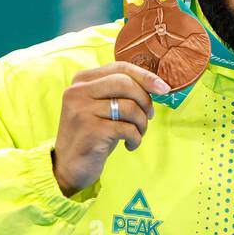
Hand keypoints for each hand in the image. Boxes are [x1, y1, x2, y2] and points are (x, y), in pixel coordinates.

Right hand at [51, 61, 170, 196]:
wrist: (69, 166)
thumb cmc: (93, 134)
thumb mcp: (102, 107)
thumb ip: (120, 91)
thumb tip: (157, 84)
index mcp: (81, 80)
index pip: (120, 67)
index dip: (146, 76)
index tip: (164, 88)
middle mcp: (78, 92)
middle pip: (126, 83)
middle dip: (145, 100)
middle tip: (150, 116)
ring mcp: (82, 111)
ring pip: (129, 106)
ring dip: (142, 123)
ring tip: (138, 133)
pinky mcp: (90, 131)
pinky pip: (127, 128)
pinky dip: (136, 138)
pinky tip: (130, 145)